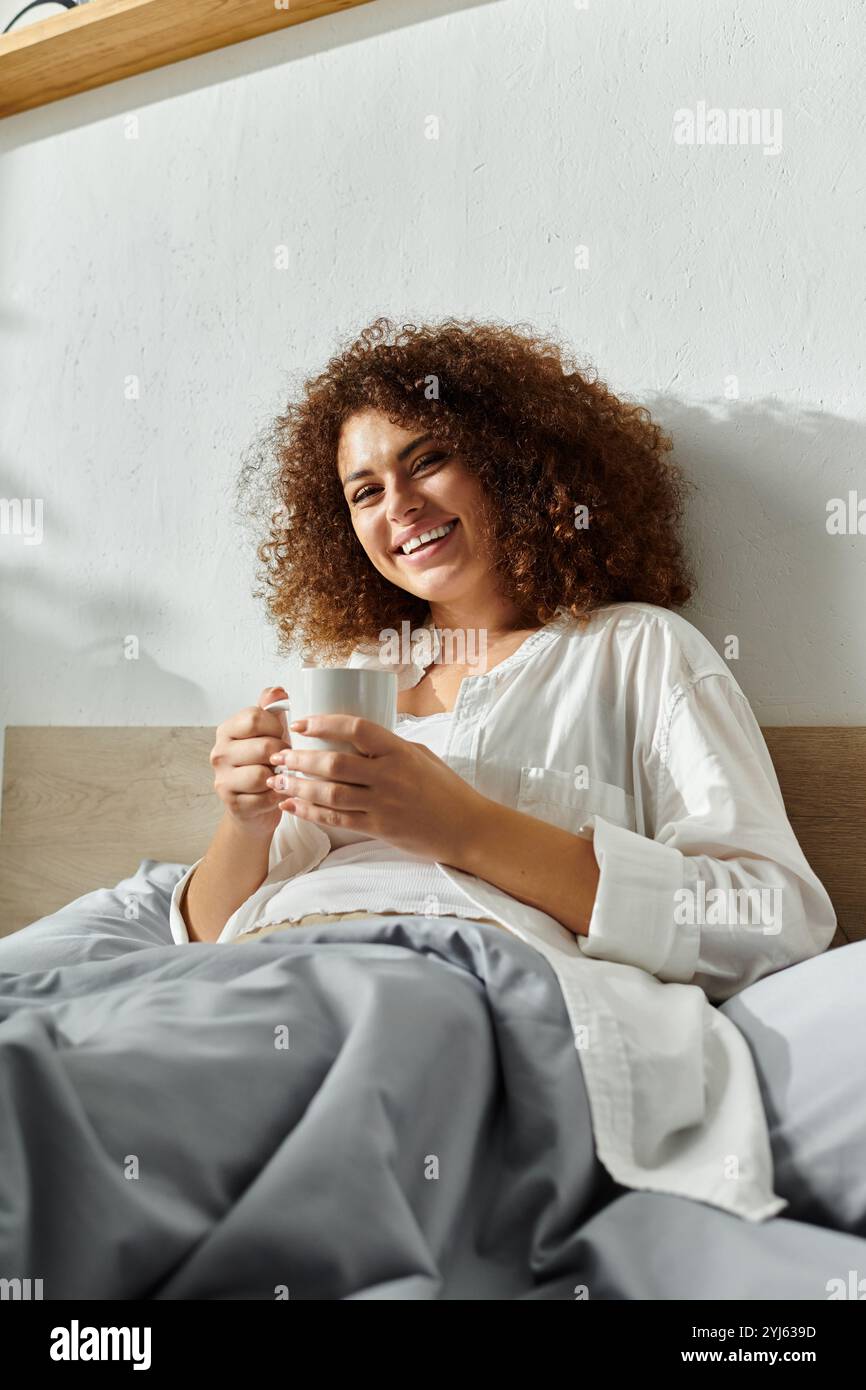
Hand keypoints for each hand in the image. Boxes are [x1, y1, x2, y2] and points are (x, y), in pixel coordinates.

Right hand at [210, 686, 291, 836]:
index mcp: (227, 730)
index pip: (254, 718)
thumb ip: (272, 709)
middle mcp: (219, 753)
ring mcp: (223, 780)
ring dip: (279, 778)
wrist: (255, 807)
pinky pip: (264, 798)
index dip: (276, 726)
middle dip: (282, 754)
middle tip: (284, 760)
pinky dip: (275, 797)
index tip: (281, 735)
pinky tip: (274, 794)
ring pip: (263, 775)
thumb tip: (278, 691)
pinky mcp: (233, 804)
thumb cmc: (264, 764)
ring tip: (279, 777)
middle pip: (263, 747)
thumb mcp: (269, 733)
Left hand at [265, 714, 482, 861]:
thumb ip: (388, 747)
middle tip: (279, 755)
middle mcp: (390, 777)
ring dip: (299, 786)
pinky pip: (338, 820)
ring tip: (277, 780)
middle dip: (300, 759)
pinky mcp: (380, 829)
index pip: (357, 729)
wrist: (467, 828)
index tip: (301, 724)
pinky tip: (292, 806)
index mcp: (400, 751)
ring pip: (331, 794)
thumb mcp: (420, 756)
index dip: (325, 723)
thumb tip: (354, 736)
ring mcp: (384, 805)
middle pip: (335, 764)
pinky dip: (311, 812)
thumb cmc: (445, 788)